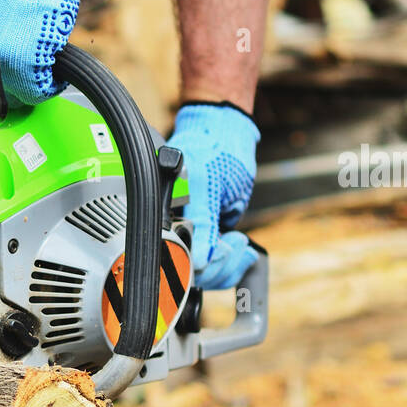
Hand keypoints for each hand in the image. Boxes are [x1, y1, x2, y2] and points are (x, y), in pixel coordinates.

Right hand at [167, 103, 260, 289]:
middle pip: (190, 273)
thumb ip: (204, 224)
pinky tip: (243, 251)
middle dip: (220, 266)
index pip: (173, 259)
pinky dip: (233, 263)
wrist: (226, 133)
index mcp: (163, 215)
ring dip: (229, 265)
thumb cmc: (214, 148)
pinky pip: (215, 264)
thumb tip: (199, 263)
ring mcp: (192, 234)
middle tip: (237, 242)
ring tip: (241, 244)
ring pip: (205, 273)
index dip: (199, 264)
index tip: (222, 247)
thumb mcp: (209, 185)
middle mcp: (174, 228)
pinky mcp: (207, 236)